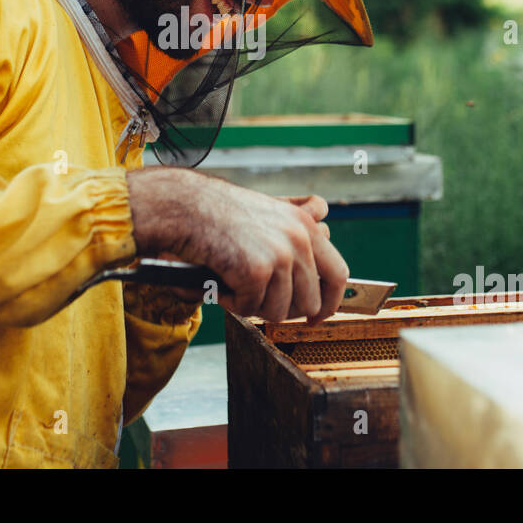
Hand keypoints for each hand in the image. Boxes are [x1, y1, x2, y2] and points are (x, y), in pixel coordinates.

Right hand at [126, 169, 348, 323]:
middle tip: (256, 299)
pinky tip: (220, 282)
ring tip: (233, 284)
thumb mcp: (269, 209)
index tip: (316, 316)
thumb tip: (326, 224)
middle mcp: (299, 238)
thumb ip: (298, 223)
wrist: (185, 206)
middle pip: (309, 302)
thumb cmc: (219, 210)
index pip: (338, 274)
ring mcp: (280, 254)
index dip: (329, 303)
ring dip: (253, 305)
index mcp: (305, 224)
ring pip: (280, 311)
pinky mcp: (257, 270)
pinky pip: (251, 308)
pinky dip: (232, 302)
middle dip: (282, 310)